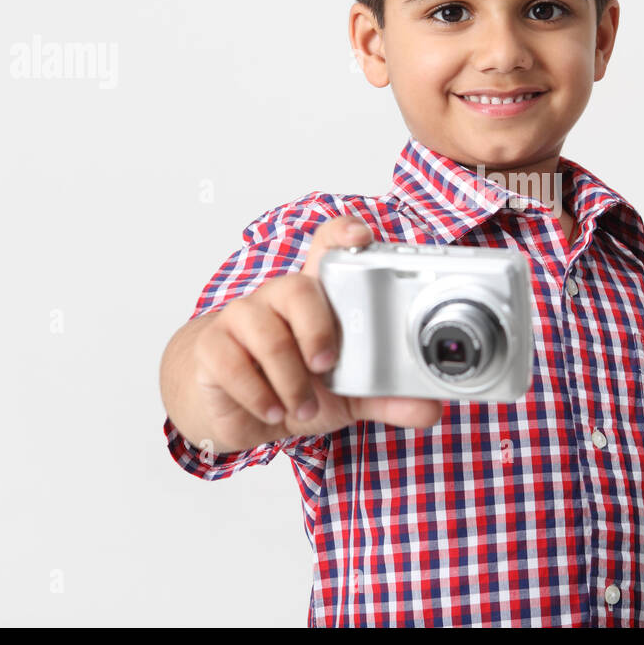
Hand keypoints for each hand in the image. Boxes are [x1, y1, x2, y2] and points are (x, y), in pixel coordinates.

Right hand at [190, 215, 444, 451]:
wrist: (236, 410)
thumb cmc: (294, 385)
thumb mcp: (348, 396)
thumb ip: (387, 398)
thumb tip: (430, 410)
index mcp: (317, 298)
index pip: (326, 246)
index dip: (341, 234)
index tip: (361, 237)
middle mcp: (278, 299)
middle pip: (297, 287)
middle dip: (316, 330)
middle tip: (326, 366)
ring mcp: (242, 318)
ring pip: (267, 332)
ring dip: (290, 380)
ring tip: (302, 406)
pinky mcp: (212, 346)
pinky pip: (233, 363)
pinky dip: (258, 394)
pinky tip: (272, 409)